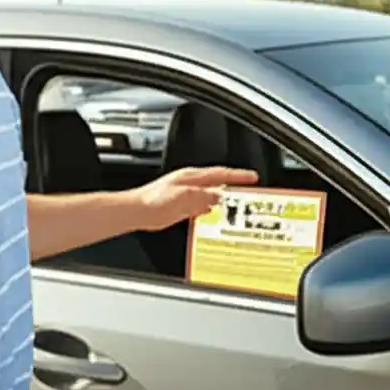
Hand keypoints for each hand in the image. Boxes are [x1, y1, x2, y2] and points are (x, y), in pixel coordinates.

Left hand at [130, 166, 259, 230]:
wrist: (136, 211)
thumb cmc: (152, 200)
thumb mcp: (182, 196)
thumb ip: (202, 196)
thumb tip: (220, 196)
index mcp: (192, 177)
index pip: (221, 174)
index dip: (239, 175)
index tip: (253, 177)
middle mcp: (191, 184)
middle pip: (219, 184)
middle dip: (236, 187)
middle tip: (251, 192)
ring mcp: (187, 195)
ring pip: (212, 195)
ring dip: (225, 200)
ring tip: (239, 206)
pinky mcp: (182, 207)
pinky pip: (203, 207)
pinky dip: (212, 210)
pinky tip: (215, 215)